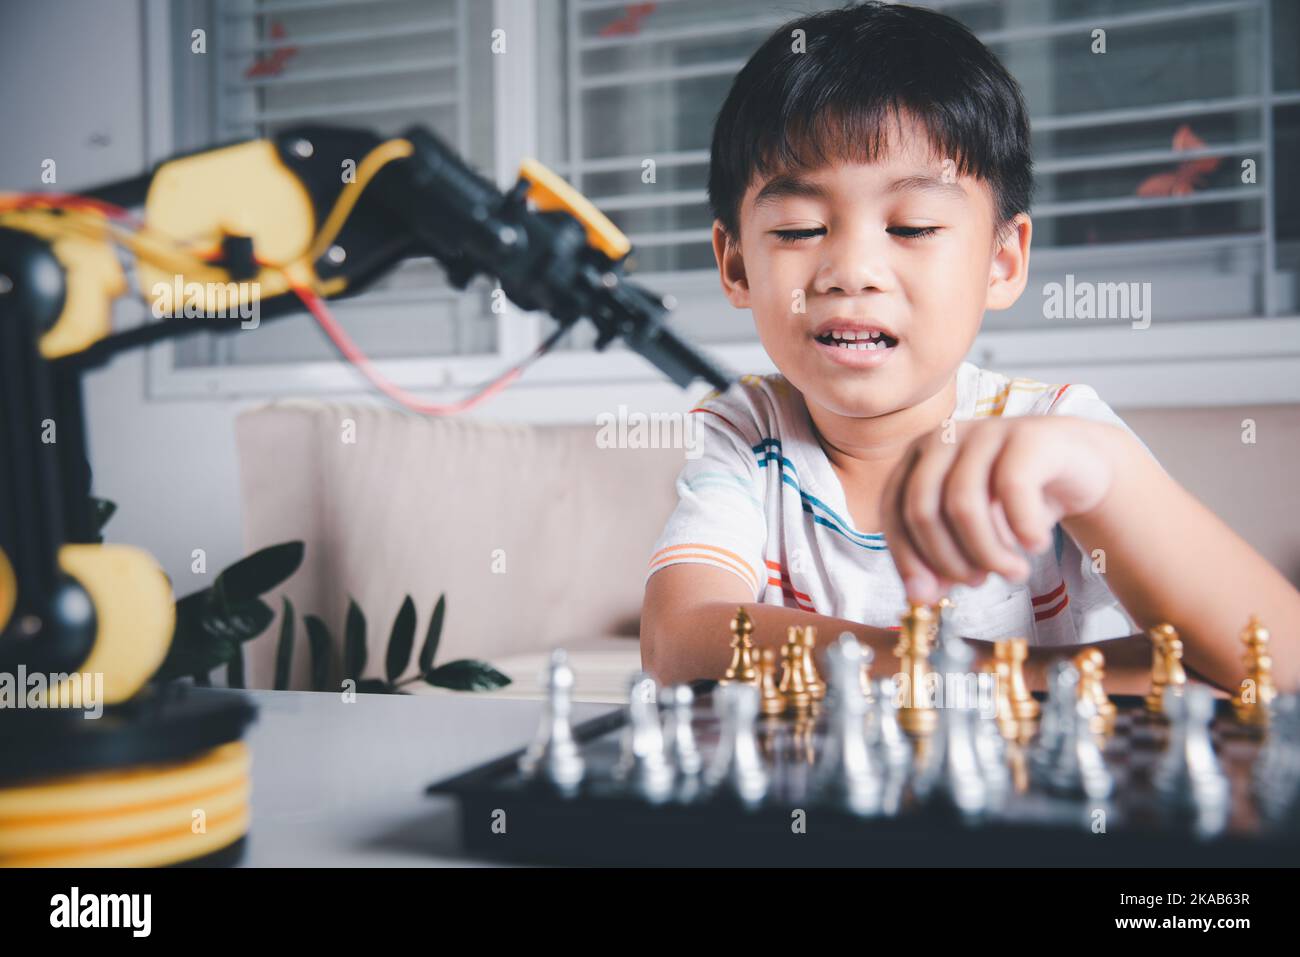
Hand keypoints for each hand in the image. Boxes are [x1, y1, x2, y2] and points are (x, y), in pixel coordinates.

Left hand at [879, 416, 1121, 603]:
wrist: (1081, 466)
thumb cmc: (1014, 502)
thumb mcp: (972, 534)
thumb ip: (941, 560)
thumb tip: (919, 598)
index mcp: (917, 457)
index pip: (892, 511)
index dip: (906, 558)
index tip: (927, 596)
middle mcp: (943, 438)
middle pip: (922, 509)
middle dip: (947, 559)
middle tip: (977, 583)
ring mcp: (984, 432)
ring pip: (963, 505)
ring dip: (987, 553)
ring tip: (1013, 572)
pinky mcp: (1026, 436)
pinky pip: (1011, 489)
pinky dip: (1023, 529)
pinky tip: (1036, 546)